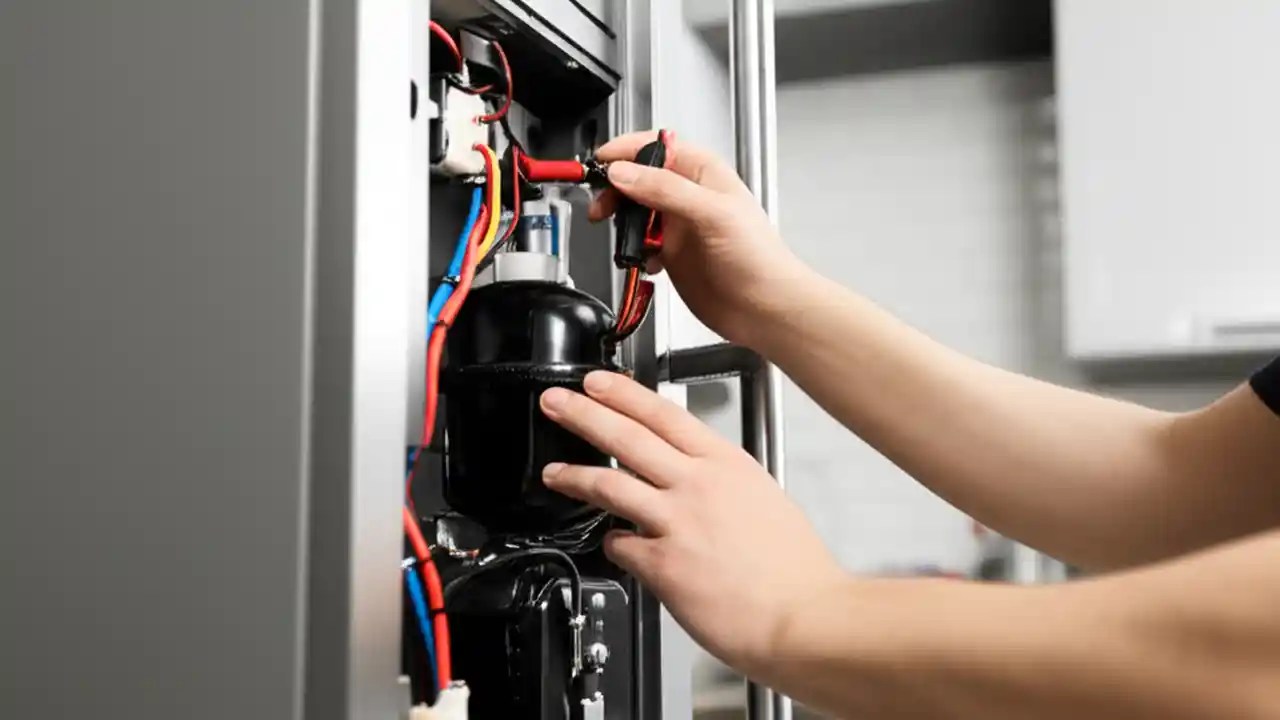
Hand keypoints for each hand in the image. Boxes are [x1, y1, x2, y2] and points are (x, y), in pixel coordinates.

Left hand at [539, 371, 844, 673]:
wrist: (805, 616)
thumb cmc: (795, 570)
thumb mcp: (764, 499)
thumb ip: (723, 483)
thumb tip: (697, 481)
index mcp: (727, 464)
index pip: (663, 414)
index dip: (622, 394)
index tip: (597, 382)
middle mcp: (698, 485)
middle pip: (626, 436)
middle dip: (582, 413)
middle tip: (556, 402)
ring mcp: (677, 522)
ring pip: (609, 484)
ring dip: (573, 475)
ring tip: (554, 472)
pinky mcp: (663, 564)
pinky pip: (619, 545)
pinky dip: (610, 542)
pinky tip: (610, 544)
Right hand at [591, 131, 808, 346]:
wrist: (765, 308)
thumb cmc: (758, 258)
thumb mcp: (712, 213)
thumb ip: (665, 189)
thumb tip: (624, 173)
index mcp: (702, 172)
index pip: (655, 147)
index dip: (625, 152)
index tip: (601, 163)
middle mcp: (687, 195)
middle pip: (637, 178)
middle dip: (615, 190)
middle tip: (602, 207)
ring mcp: (678, 225)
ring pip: (634, 212)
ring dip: (622, 222)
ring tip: (622, 236)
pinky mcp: (671, 254)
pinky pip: (639, 244)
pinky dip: (632, 251)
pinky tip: (643, 260)